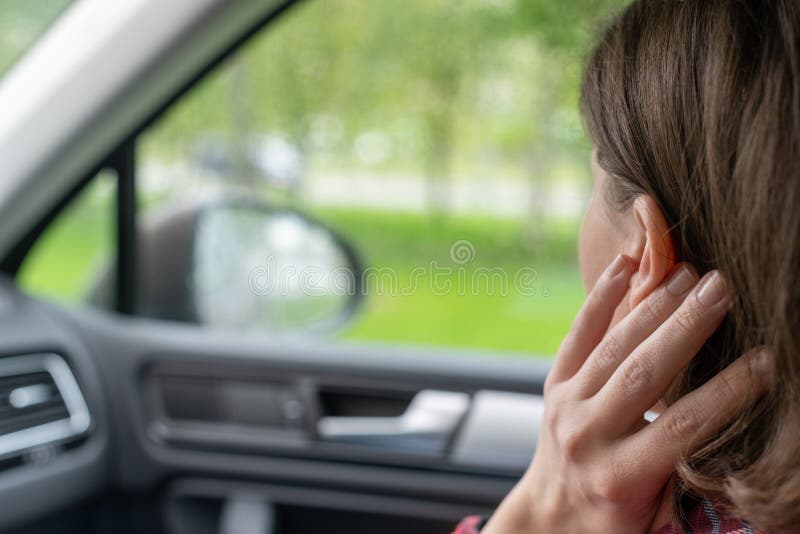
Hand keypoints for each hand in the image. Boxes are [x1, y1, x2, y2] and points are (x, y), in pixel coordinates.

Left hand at [482, 255, 770, 533]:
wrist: (552, 518)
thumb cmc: (618, 518)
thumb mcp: (658, 507)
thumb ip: (689, 467)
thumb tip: (744, 438)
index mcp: (621, 476)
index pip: (683, 426)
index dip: (727, 392)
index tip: (765, 359)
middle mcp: (587, 435)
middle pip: (645, 373)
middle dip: (688, 327)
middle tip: (724, 289)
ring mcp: (566, 405)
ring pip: (614, 347)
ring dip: (654, 306)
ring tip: (691, 274)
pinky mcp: (554, 385)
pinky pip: (578, 335)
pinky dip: (601, 297)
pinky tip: (626, 265)